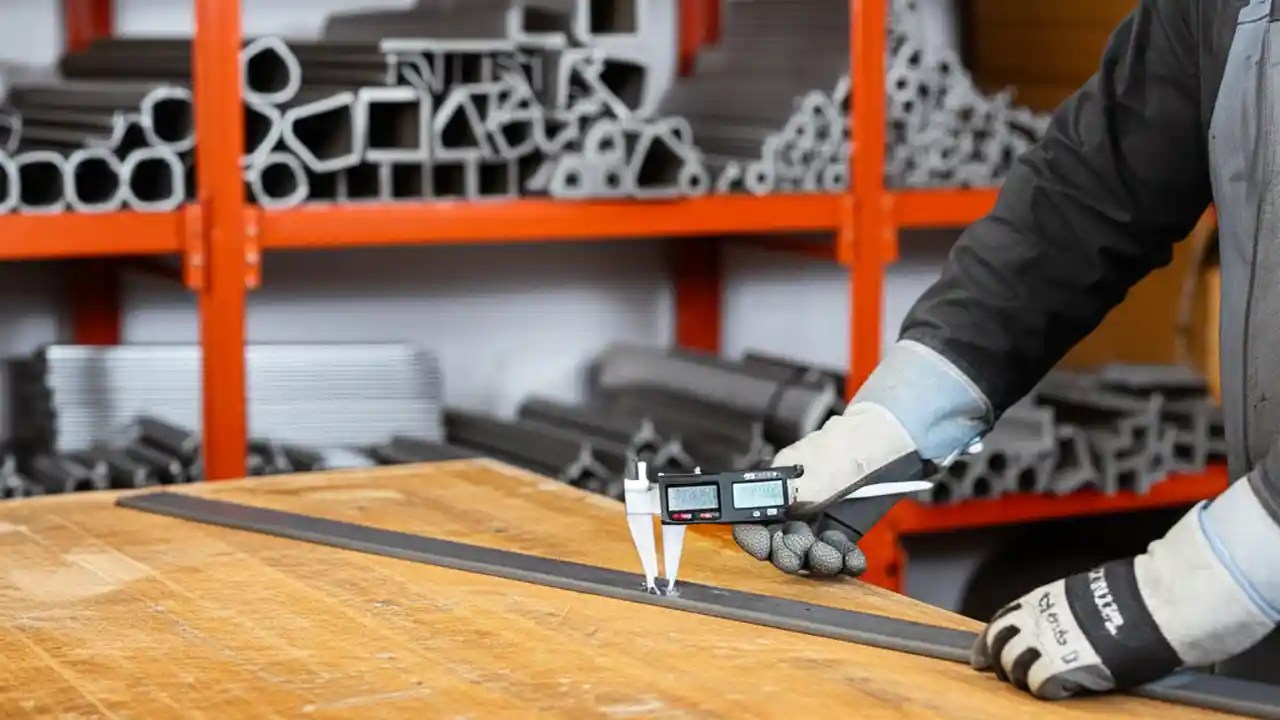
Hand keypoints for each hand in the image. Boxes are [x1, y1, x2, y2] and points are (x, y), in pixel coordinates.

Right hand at [732, 401, 917, 576]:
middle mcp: (794, 505)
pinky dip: (845, 559)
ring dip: (817, 559)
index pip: (753, 517)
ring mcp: (818, 518)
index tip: (762, 549)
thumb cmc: (848, 444)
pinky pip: (837, 550)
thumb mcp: (818, 466)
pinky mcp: (842, 528)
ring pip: (808, 550)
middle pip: (780, 539)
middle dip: (785, 551)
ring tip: (830, 560)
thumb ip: (796, 491)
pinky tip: (853, 561)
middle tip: (794, 557)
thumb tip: (778, 509)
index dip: (754, 535)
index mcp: (777, 485)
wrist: (887, 440)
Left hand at [971, 483, 1278, 698]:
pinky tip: (1056, 688)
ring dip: (1021, 676)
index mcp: (1041, 599)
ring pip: (1014, 667)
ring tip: (1034, 681)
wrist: (1154, 606)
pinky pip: (1039, 685)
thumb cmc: (1131, 597)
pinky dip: (1044, 689)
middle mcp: (1037, 619)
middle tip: (1004, 672)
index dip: (990, 639)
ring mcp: (1047, 643)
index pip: (1002, 620)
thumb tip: (1061, 616)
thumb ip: (1062, 608)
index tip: (981, 652)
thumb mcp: (1085, 594)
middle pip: (1000, 644)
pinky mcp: (1063, 667)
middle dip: (999, 659)